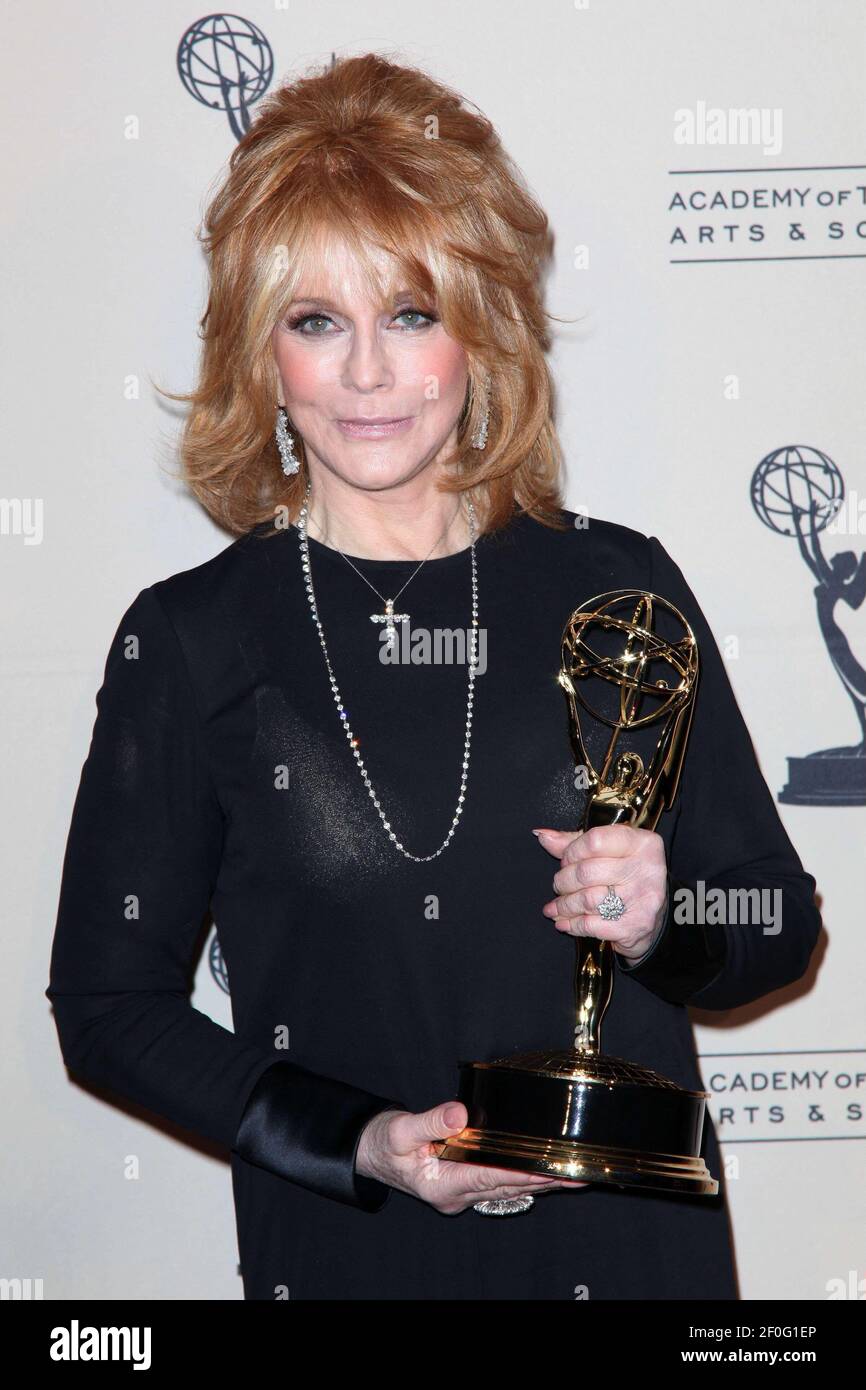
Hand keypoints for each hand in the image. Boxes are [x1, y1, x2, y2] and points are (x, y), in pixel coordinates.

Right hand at [355, 1101, 588, 1213]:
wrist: (368, 1152)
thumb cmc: (382, 1143)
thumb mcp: (399, 1130)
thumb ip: (429, 1121)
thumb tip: (458, 1114)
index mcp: (442, 1184)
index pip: (489, 1177)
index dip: (522, 1173)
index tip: (550, 1168)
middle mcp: (456, 1195)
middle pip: (507, 1186)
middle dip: (543, 1180)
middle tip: (577, 1172)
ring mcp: (461, 1193)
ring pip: (508, 1188)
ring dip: (540, 1182)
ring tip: (572, 1175)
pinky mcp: (464, 1185)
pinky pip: (500, 1183)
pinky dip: (523, 1177)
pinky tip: (544, 1174)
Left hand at [534, 824, 668, 963]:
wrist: (653, 920)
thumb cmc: (627, 878)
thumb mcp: (610, 852)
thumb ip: (576, 841)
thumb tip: (542, 835)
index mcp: (642, 843)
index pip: (594, 840)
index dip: (571, 852)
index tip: (566, 861)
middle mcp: (647, 869)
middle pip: (586, 872)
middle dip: (563, 881)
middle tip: (559, 885)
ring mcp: (642, 899)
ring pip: (586, 900)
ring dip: (563, 905)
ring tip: (555, 906)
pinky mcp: (635, 926)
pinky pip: (590, 924)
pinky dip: (571, 924)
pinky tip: (564, 922)